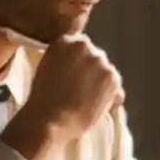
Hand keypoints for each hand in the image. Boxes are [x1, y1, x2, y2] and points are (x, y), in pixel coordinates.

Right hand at [1, 35, 123, 159]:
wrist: (52, 119)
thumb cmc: (43, 99)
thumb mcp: (47, 68)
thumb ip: (63, 59)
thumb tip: (77, 64)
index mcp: (64, 41)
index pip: (79, 47)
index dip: (79, 63)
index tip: (75, 76)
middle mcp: (83, 45)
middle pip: (95, 56)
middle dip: (92, 71)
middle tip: (84, 89)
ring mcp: (99, 60)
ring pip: (106, 71)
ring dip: (102, 83)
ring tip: (90, 100)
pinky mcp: (112, 77)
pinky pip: (116, 87)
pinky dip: (112, 97)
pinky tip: (99, 107)